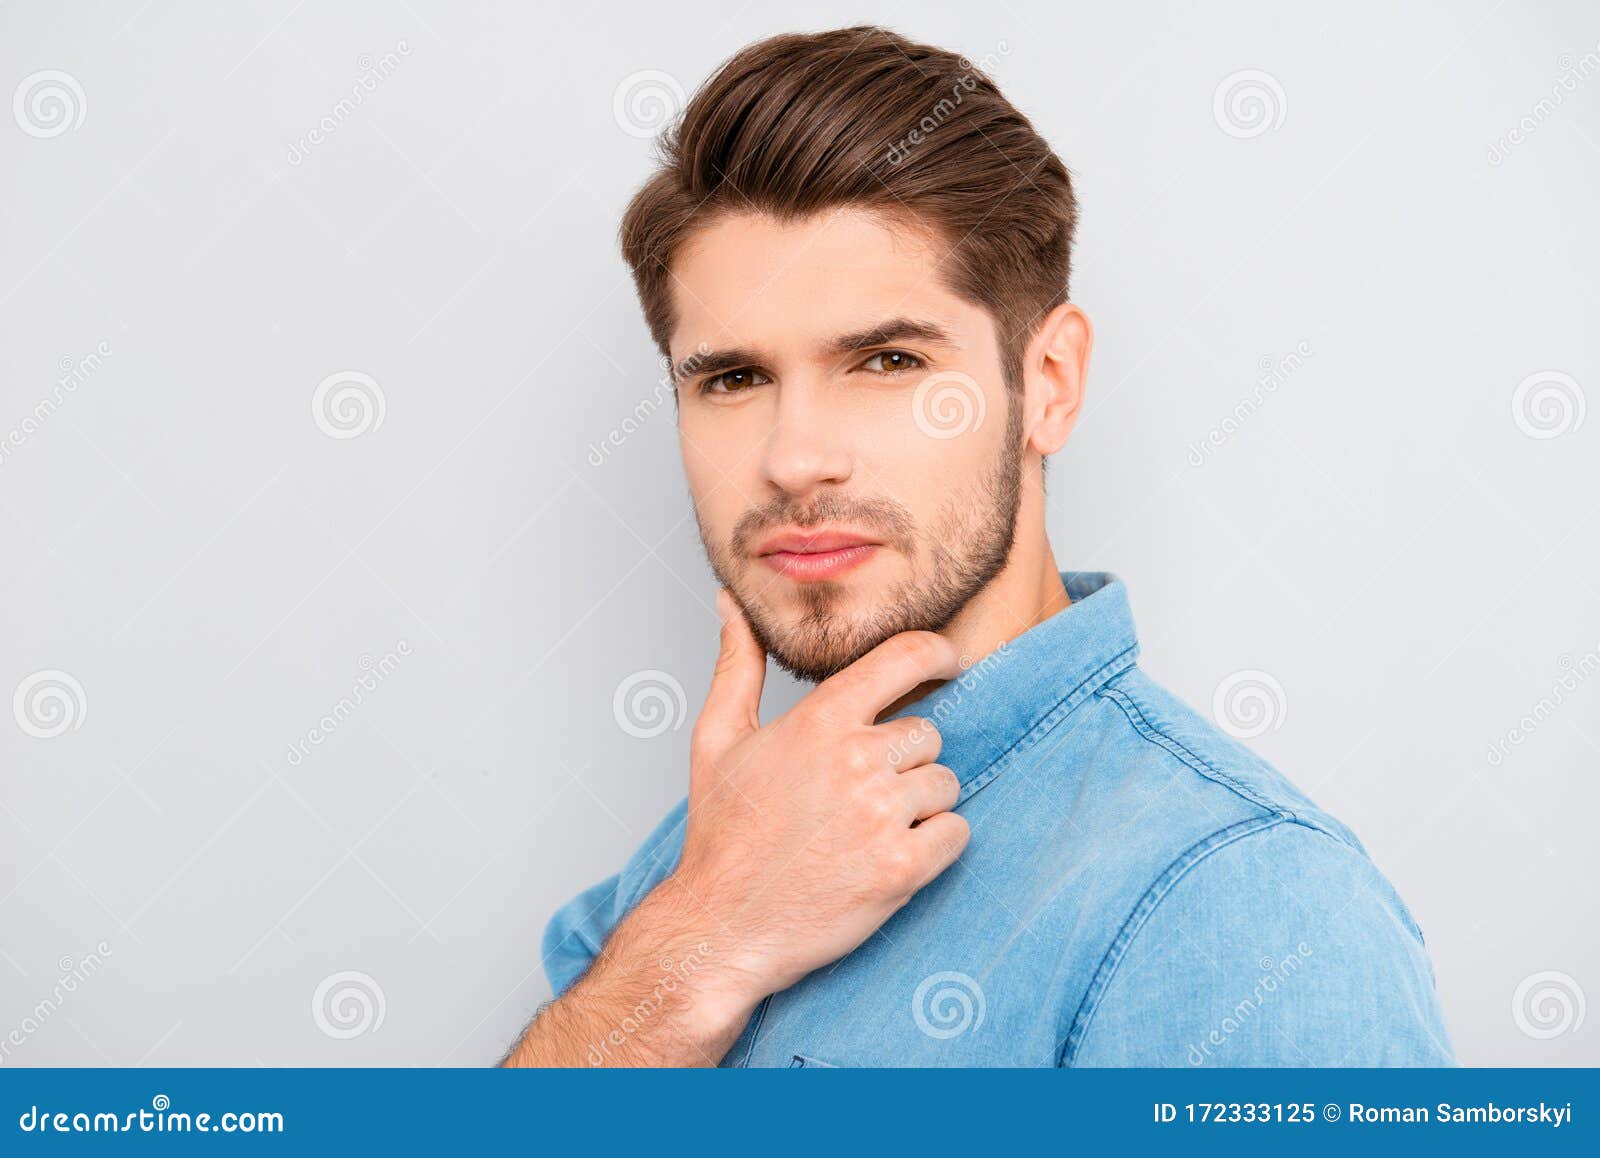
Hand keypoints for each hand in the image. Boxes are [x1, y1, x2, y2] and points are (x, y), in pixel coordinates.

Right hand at [674, 588, 970, 1003]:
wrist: (722, 926)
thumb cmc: (722, 833)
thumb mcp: (718, 736)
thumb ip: (738, 662)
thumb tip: (732, 603)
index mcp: (819, 720)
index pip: (906, 657)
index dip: (937, 653)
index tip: (949, 661)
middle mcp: (856, 760)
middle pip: (929, 735)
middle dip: (905, 761)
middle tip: (860, 794)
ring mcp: (882, 816)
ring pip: (945, 784)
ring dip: (920, 805)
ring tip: (869, 828)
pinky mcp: (903, 869)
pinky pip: (956, 834)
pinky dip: (935, 845)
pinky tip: (890, 857)